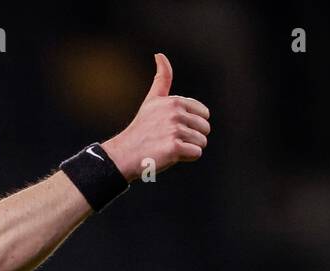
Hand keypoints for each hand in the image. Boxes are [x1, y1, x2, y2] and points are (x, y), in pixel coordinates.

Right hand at [102, 53, 210, 181]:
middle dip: (191, 137)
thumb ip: (162, 78)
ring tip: (168, 147)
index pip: (204, 114)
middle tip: (169, 140)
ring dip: (187, 148)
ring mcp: (175, 130)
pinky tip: (169, 155)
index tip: (170, 128)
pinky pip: (196, 153)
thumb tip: (160, 54)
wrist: (124, 155)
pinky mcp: (174, 147)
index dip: (191, 124)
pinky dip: (185, 157)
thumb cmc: (141, 130)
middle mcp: (175, 113)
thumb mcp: (152, 100)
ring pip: (201, 142)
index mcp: (174, 101)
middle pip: (204, 129)